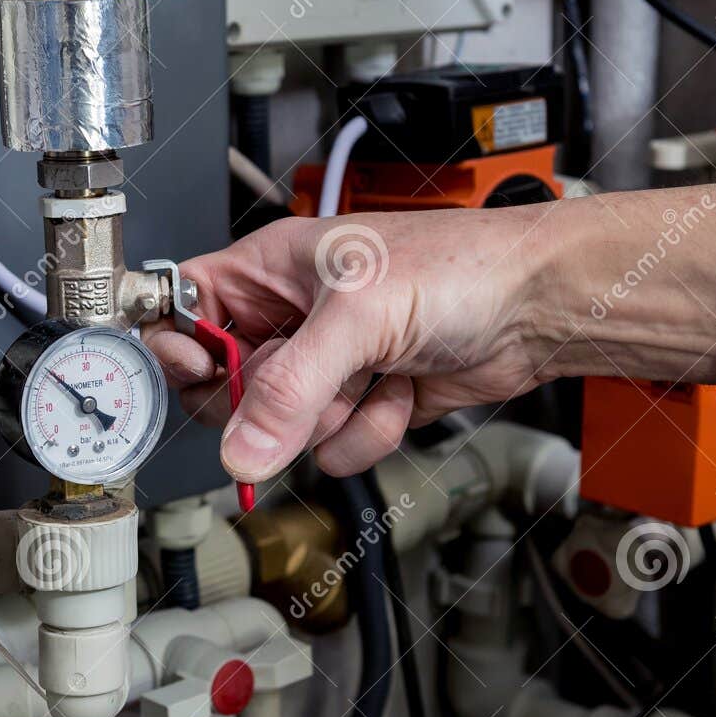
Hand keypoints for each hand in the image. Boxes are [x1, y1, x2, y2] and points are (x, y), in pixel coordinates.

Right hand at [144, 188, 715, 482]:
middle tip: (308, 388)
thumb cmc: (460, 267)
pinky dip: (368, 431)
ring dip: (331, 418)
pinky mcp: (359, 402)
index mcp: (269, 270)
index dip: (179, 346)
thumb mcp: (358, 316)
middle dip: (269, 402)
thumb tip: (241, 449)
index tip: (200, 372)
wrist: (537, 307)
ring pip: (278, 429)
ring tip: (375, 377)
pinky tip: (401, 392)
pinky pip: (330, 446)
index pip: (182, 309)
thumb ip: (291, 388)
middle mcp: (288, 318)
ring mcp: (325, 365)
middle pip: (225, 386)